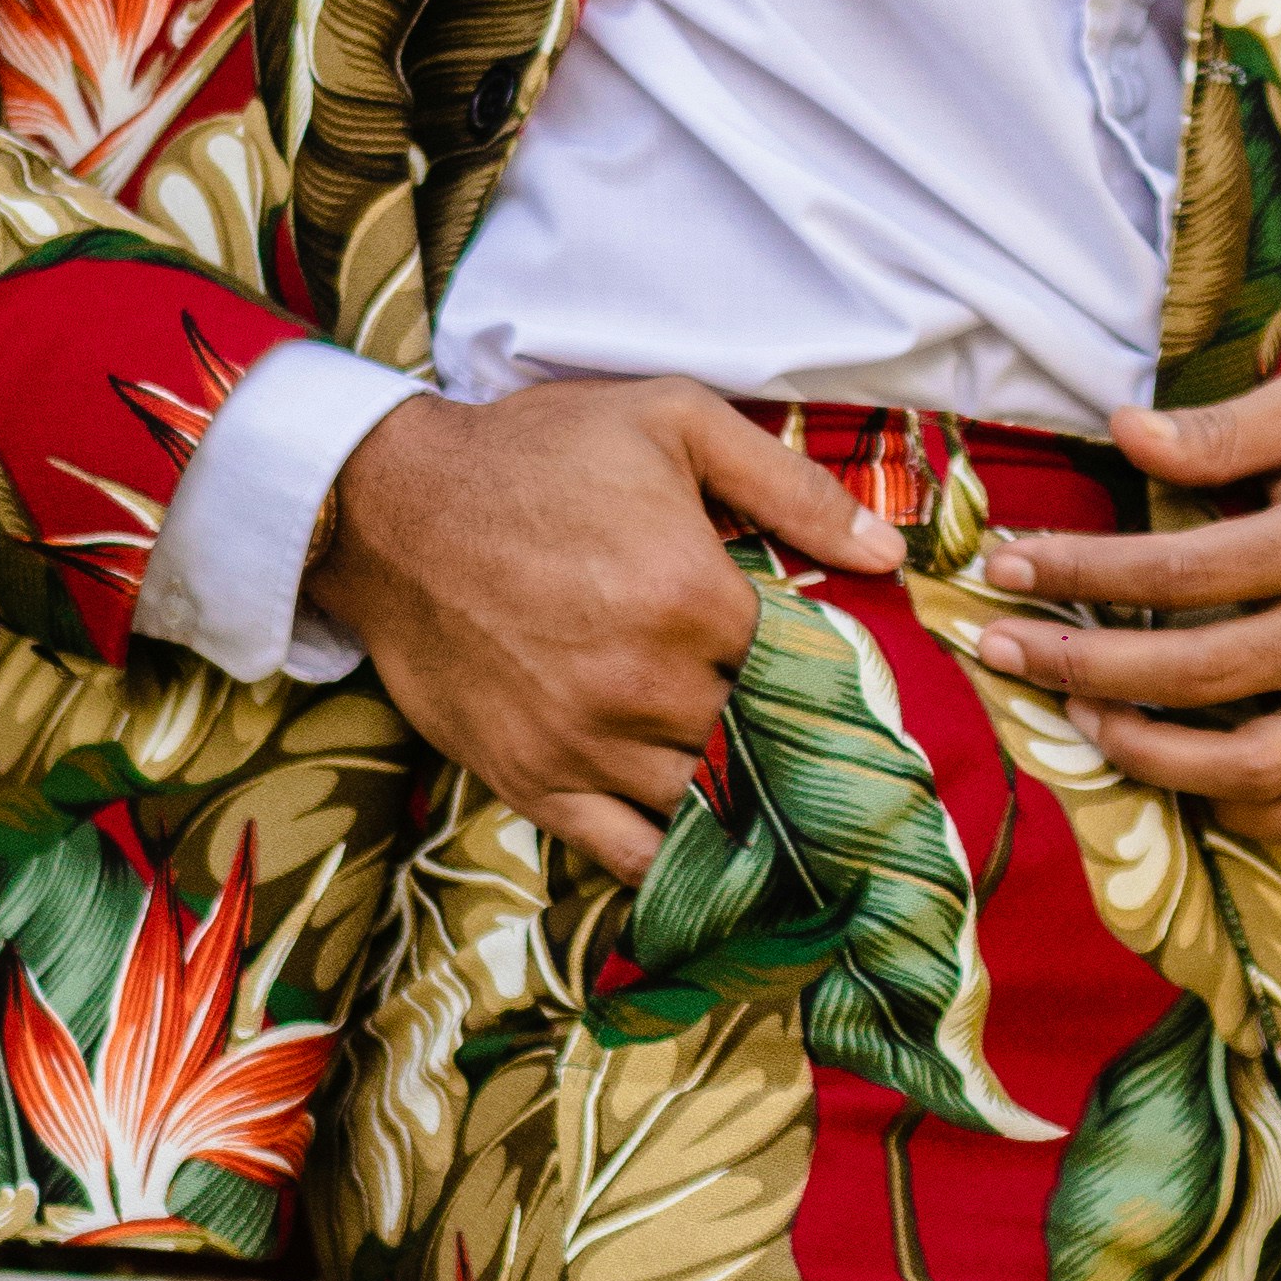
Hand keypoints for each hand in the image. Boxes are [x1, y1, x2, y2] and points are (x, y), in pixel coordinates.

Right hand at [308, 378, 900, 885]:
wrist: (391, 507)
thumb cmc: (536, 454)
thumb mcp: (674, 422)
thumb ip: (790, 487)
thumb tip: (889, 554)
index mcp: (694, 600)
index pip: (807, 669)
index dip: (824, 668)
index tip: (830, 669)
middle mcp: (645, 686)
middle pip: (759, 741)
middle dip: (780, 729)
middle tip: (796, 723)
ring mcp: (585, 746)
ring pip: (705, 805)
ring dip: (735, 793)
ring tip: (756, 776)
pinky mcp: (531, 782)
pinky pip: (628, 857)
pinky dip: (676, 858)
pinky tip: (701, 842)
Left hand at [970, 370, 1280, 847]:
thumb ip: (1224, 429)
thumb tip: (1124, 431)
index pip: (1188, 565)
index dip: (1085, 569)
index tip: (1005, 565)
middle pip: (1202, 671)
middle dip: (1083, 663)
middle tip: (999, 646)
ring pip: (1255, 766)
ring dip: (1149, 754)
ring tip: (1077, 716)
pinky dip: (1242, 817)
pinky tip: (1178, 781)